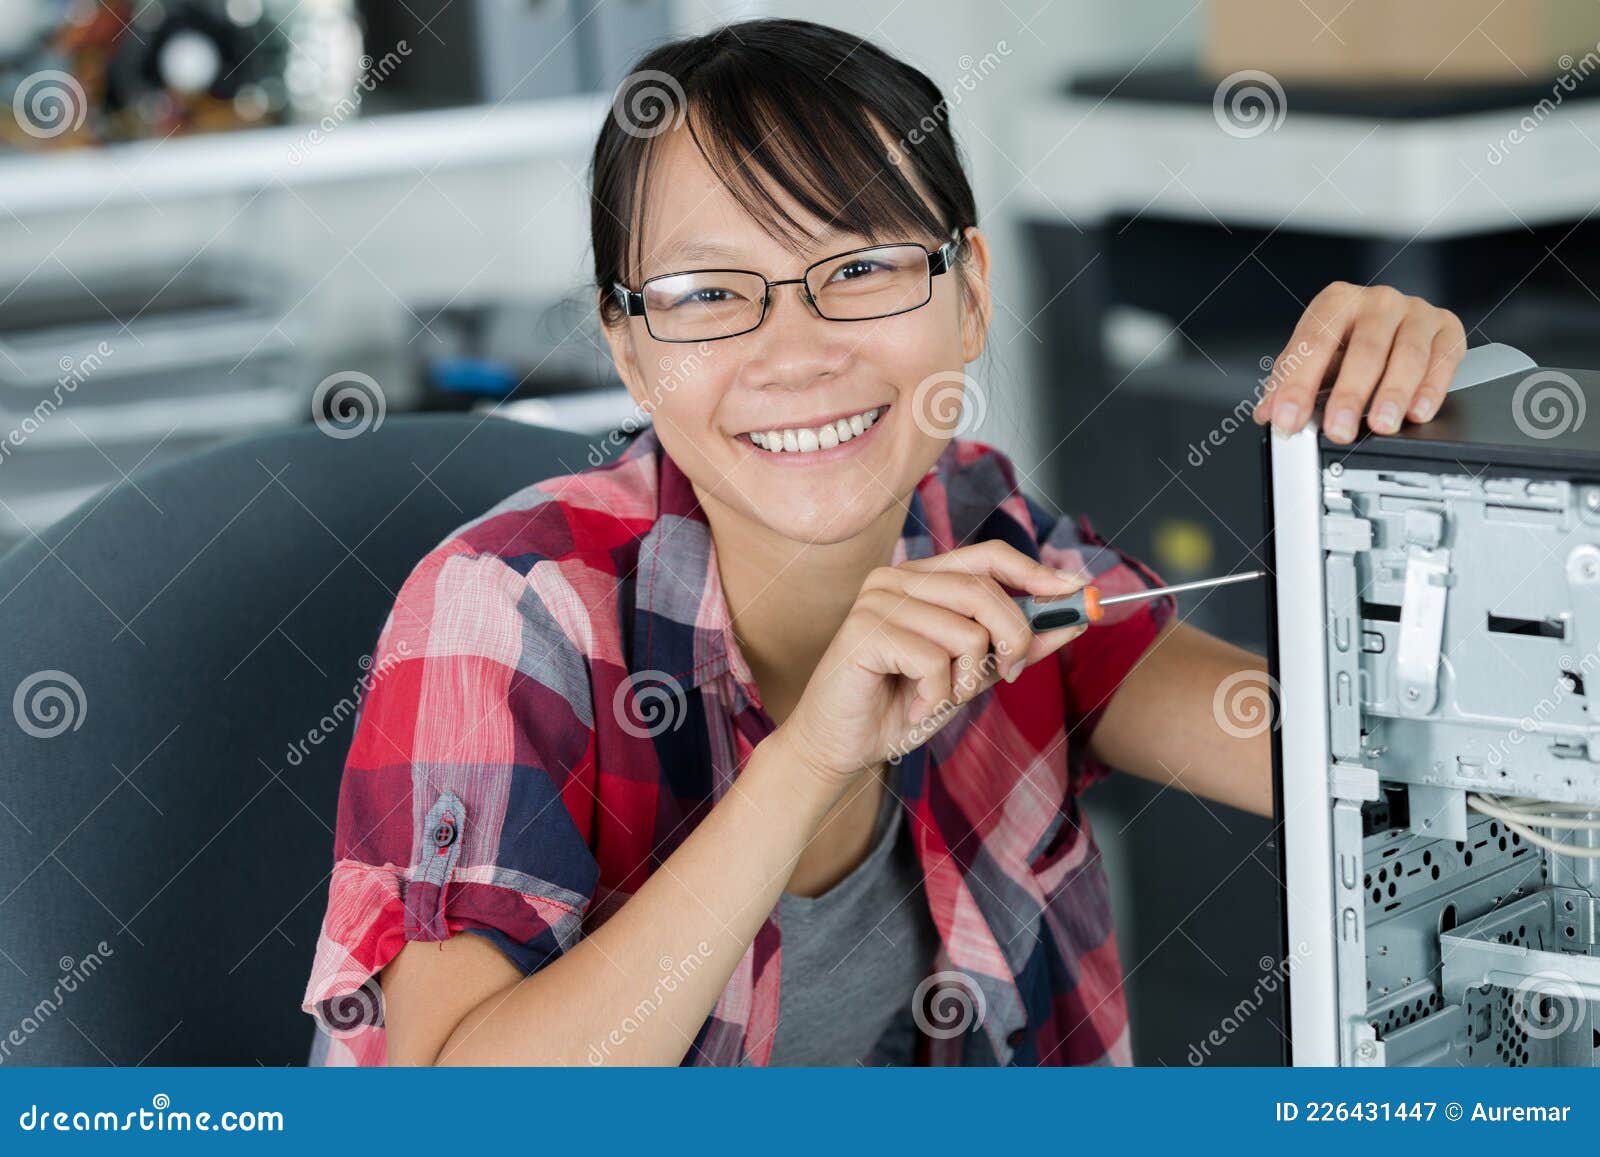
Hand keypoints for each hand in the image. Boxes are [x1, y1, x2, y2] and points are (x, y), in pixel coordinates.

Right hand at [769, 541, 1087, 795]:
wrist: (840, 746)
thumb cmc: (900, 705)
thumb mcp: (972, 674)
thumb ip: (1016, 644)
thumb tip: (1075, 619)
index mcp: (921, 577)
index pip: (988, 555)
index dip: (1035, 571)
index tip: (1077, 594)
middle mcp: (896, 578)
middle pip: (985, 590)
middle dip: (1015, 638)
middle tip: (1009, 674)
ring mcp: (877, 600)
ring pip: (966, 630)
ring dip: (966, 679)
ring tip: (937, 698)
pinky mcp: (864, 630)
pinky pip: (934, 659)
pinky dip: (934, 694)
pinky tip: (911, 706)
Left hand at [1252, 282, 1467, 443]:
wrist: (1395, 321)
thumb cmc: (1348, 340)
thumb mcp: (1314, 357)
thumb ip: (1289, 382)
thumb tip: (1268, 412)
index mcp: (1336, 301)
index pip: (1313, 342)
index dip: (1298, 384)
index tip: (1288, 418)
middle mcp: (1378, 301)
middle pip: (1365, 349)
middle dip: (1349, 394)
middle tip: (1339, 429)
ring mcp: (1416, 312)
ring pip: (1408, 354)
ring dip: (1393, 394)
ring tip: (1381, 425)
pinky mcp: (1447, 329)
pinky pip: (1443, 359)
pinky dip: (1431, 389)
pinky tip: (1417, 412)